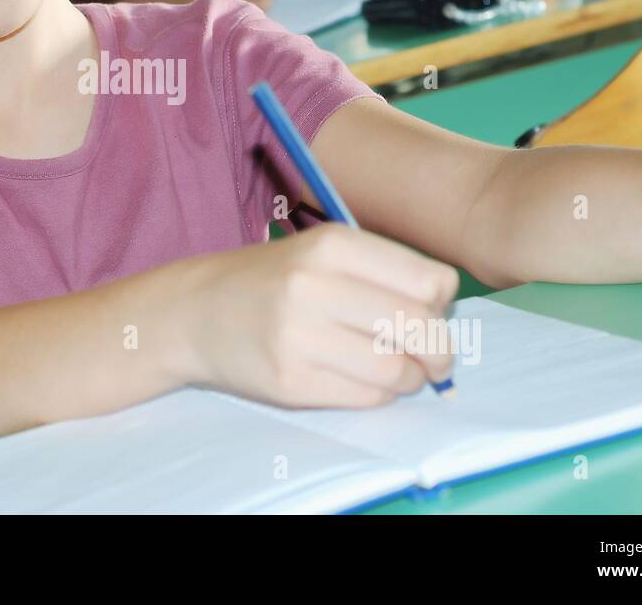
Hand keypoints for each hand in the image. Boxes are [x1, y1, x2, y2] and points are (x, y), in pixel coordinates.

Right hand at [184, 223, 457, 408]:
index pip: (430, 282)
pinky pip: (366, 398)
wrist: (194, 311)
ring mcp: (298, 337)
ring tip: (395, 371)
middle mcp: (314, 286)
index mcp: (332, 245)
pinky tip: (360, 380)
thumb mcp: (321, 251)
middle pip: (420, 328)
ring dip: (409, 378)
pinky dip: (378, 395)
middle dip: (439, 352)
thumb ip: (382, 272)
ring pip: (396, 370)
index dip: (442, 305)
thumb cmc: (272, 280)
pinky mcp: (289, 381)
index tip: (429, 313)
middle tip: (433, 359)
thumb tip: (447, 314)